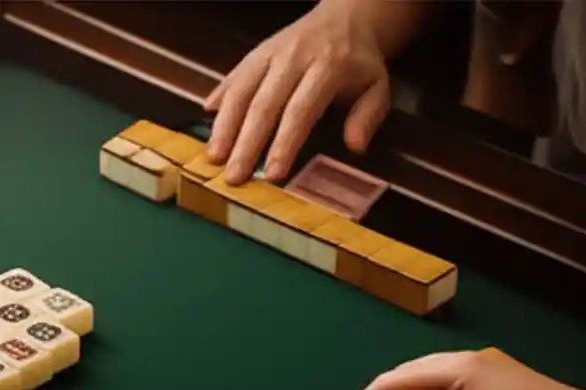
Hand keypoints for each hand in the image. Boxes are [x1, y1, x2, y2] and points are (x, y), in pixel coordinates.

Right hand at [204, 2, 388, 183]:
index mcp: (328, 66)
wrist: (345, 17)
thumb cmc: (359, 61)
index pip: (301, 109)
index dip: (285, 142)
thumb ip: (369, 116)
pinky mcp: (254, 53)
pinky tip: (207, 117)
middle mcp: (294, 58)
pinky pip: (233, 75)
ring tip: (214, 157)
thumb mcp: (378, 86)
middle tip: (234, 176)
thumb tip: (355, 147)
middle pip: (264, 104)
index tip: (273, 173)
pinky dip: (219, 95)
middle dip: (246, 143)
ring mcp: (270, 53)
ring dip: (225, 126)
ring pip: (242, 90)